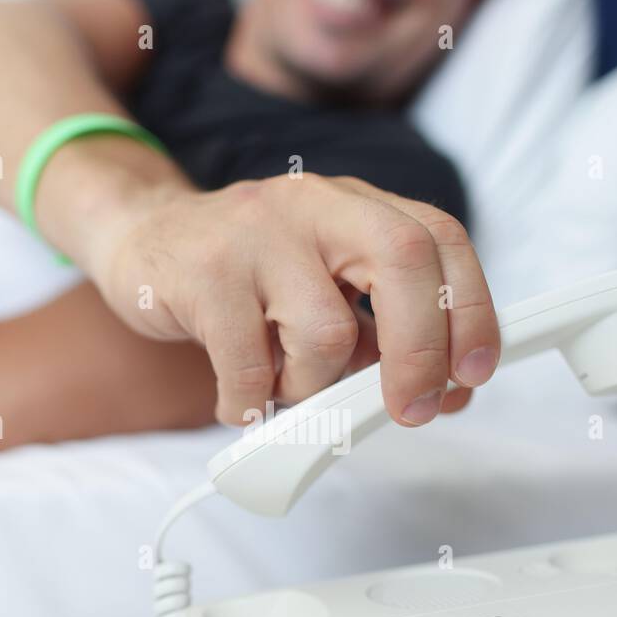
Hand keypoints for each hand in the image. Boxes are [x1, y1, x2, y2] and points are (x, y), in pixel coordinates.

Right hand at [91, 173, 498, 426]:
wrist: (144, 239)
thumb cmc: (250, 277)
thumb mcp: (327, 285)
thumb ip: (383, 329)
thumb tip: (445, 394)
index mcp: (358, 205)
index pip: (441, 240)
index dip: (472, 309)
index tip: (473, 374)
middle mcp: (314, 205)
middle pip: (402, 263)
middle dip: (421, 352)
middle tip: (410, 411)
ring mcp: (256, 233)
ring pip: (326, 333)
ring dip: (314, 387)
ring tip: (284, 383)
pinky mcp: (204, 274)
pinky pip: (251, 367)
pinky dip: (254, 403)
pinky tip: (242, 398)